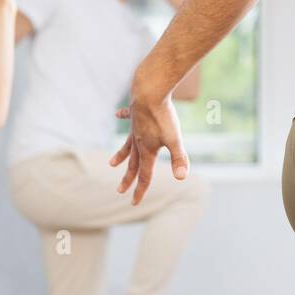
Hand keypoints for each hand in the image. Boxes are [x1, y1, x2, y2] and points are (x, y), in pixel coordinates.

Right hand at [110, 62, 190, 204]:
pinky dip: (122, 117)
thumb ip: (178, 158)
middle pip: (133, 164)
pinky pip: (127, 117)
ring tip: (112, 164)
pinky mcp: (134, 113)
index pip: (144, 175)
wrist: (149, 91)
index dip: (140, 191)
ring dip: (121, 156)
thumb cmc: (163, 116)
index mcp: (147, 150)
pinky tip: (117, 114)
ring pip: (127, 146)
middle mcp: (138, 141)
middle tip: (120, 191)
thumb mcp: (175, 139)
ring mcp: (134, 128)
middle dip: (128, 179)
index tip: (134, 203)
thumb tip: (182, 178)